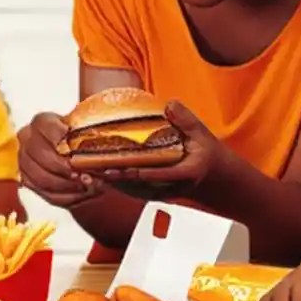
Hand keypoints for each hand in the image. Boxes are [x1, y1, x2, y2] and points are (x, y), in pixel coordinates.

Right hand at [17, 112, 101, 208]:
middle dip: (66, 168)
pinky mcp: (29, 183)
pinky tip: (83, 193)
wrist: (79, 156)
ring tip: (90, 186)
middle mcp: (27, 139)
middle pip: (42, 156)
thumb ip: (95, 124)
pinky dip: (68, 197)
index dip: (57, 136)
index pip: (44, 126)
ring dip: (69, 186)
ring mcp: (25, 162)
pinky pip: (46, 195)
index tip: (72, 146)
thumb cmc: (85, 138)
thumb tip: (109, 126)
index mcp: (41, 121)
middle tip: (87, 174)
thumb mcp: (90, 126)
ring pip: (43, 179)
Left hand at [100, 101, 222, 200]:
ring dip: (108, 182)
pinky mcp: (151, 194)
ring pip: (129, 190)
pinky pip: (129, 190)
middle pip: (137, 184)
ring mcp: (160, 193)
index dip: (136, 171)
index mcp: (184, 173)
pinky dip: (113, 183)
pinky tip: (96, 176)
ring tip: (86, 173)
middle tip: (91, 169)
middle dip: (114, 177)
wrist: (213, 178)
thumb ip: (186, 120)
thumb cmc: (206, 154)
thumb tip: (169, 105)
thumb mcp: (203, 134)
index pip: (157, 174)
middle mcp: (169, 188)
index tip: (118, 167)